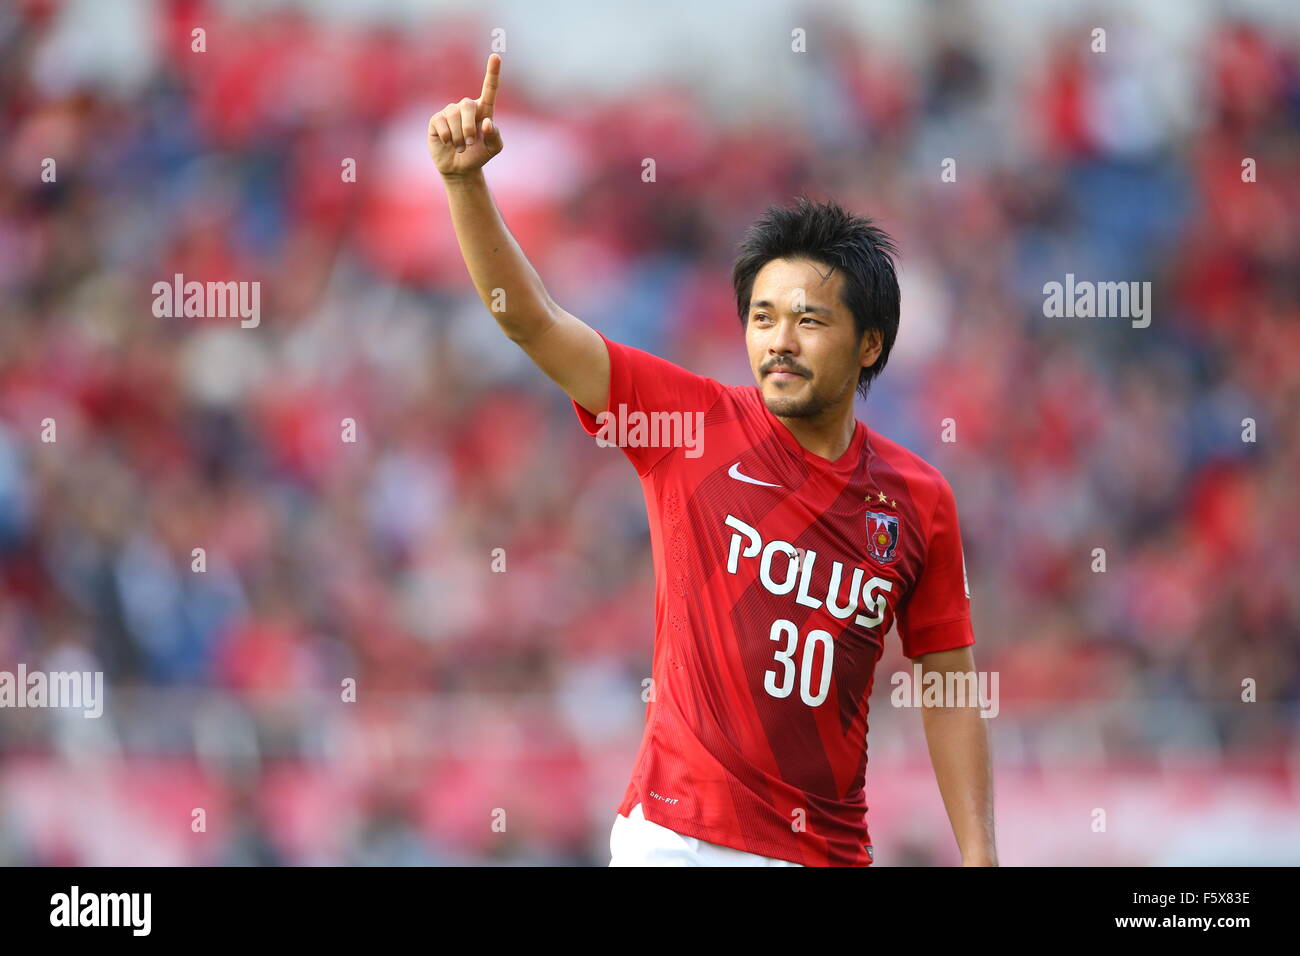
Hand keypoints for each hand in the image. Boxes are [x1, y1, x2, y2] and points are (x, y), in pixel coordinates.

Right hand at [428, 53, 502, 178]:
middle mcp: (466, 107)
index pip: (489, 88)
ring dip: (459, 137)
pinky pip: (442, 124)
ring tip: (461, 147)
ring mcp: (450, 112)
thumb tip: (487, 122)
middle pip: (468, 105)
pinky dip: (447, 137)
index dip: (492, 72)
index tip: (495, 56)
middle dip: (470, 127)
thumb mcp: (493, 149)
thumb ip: (495, 136)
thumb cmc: (479, 155)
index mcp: (484, 110)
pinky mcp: (436, 120)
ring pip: (453, 116)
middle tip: (471, 143)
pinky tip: (448, 143)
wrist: (460, 168)